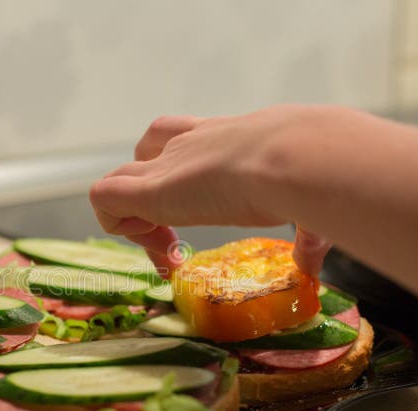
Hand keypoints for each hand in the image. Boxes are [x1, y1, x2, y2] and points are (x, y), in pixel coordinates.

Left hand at [89, 106, 332, 276]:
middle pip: (145, 161)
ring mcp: (164, 166)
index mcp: (225, 141)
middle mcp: (189, 146)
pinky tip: (158, 245)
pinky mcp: (147, 189)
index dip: (182, 188)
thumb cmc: (309, 174)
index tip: (205, 224)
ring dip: (134, 220)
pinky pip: (104, 198)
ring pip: (119, 182)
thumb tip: (313, 262)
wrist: (293, 159)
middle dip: (152, 203)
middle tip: (177, 244)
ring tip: (167, 249)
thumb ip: (309, 234)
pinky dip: (118, 225)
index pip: (184, 149)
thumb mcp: (306, 201)